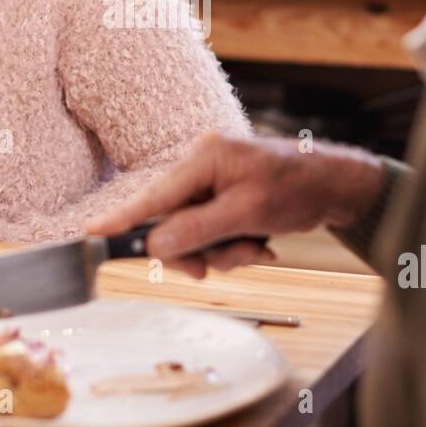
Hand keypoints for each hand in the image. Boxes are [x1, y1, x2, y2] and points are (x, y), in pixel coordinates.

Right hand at [85, 132, 384, 278]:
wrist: (334, 186)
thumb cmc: (297, 188)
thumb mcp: (247, 212)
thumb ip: (198, 229)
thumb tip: (155, 245)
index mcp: (204, 157)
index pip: (154, 196)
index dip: (122, 218)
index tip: (91, 233)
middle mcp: (202, 164)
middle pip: (171, 221)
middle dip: (196, 249)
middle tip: (211, 269)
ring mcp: (212, 180)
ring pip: (193, 232)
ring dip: (222, 250)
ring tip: (255, 248)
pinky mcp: (223, 195)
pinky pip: (211, 230)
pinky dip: (231, 244)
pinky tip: (258, 243)